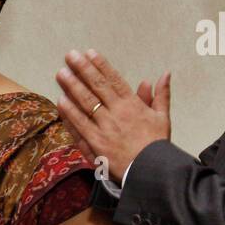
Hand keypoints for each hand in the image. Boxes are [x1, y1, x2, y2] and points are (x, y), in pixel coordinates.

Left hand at [55, 49, 170, 182]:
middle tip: (70, 56)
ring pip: (85, 104)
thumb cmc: (156, 145)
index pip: (114, 80)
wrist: (151, 172)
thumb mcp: (163, 118)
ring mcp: (104, 129)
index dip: (101, 66)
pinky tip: (60, 101)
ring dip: (72, 88)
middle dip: (82, 70)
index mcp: (133, 106)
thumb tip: (164, 74)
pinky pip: (79, 126)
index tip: (89, 53)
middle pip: (97, 88)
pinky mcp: (95, 144)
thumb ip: (161, 95)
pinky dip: (70, 114)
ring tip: (61, 74)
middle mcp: (117, 114)